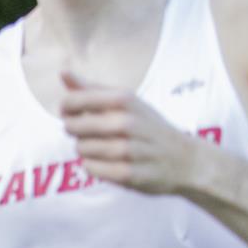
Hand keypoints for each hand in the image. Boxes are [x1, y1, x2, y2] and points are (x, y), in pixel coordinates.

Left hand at [59, 71, 206, 196]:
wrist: (184, 160)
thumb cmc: (147, 126)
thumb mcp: (126, 101)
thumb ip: (92, 89)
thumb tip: (63, 72)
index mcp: (124, 100)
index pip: (73, 101)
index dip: (66, 108)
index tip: (72, 112)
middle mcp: (127, 123)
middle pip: (73, 127)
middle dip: (75, 130)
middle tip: (88, 132)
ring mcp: (129, 150)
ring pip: (81, 149)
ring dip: (84, 150)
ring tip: (100, 147)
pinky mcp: (129, 175)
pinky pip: (91, 169)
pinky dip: (92, 167)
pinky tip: (105, 162)